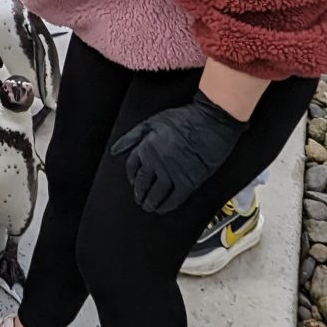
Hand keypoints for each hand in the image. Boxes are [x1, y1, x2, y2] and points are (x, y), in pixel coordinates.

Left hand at [112, 93, 243, 215]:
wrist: (211, 122)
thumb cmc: (185, 118)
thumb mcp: (153, 121)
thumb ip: (132, 136)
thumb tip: (115, 150)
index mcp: (146, 148)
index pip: (132, 167)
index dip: (132, 175)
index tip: (133, 180)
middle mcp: (155, 163)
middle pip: (142, 183)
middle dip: (139, 192)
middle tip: (139, 198)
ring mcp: (171, 174)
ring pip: (155, 194)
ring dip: (150, 203)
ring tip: (149, 206)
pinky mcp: (188, 181)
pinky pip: (174, 199)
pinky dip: (166, 206)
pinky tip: (163, 208)